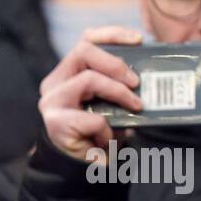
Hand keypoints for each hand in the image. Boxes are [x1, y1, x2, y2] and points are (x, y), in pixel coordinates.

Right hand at [37, 26, 144, 159]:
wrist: (77, 167)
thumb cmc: (95, 131)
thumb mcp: (107, 101)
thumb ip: (116, 82)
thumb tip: (147, 69)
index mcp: (67, 73)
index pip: (85, 40)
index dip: (111, 34)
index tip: (138, 40)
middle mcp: (54, 83)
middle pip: (83, 51)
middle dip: (116, 63)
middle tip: (136, 82)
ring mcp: (52, 102)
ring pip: (89, 79)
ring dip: (118, 92)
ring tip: (135, 107)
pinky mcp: (55, 123)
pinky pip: (93, 118)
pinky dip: (107, 130)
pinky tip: (108, 140)